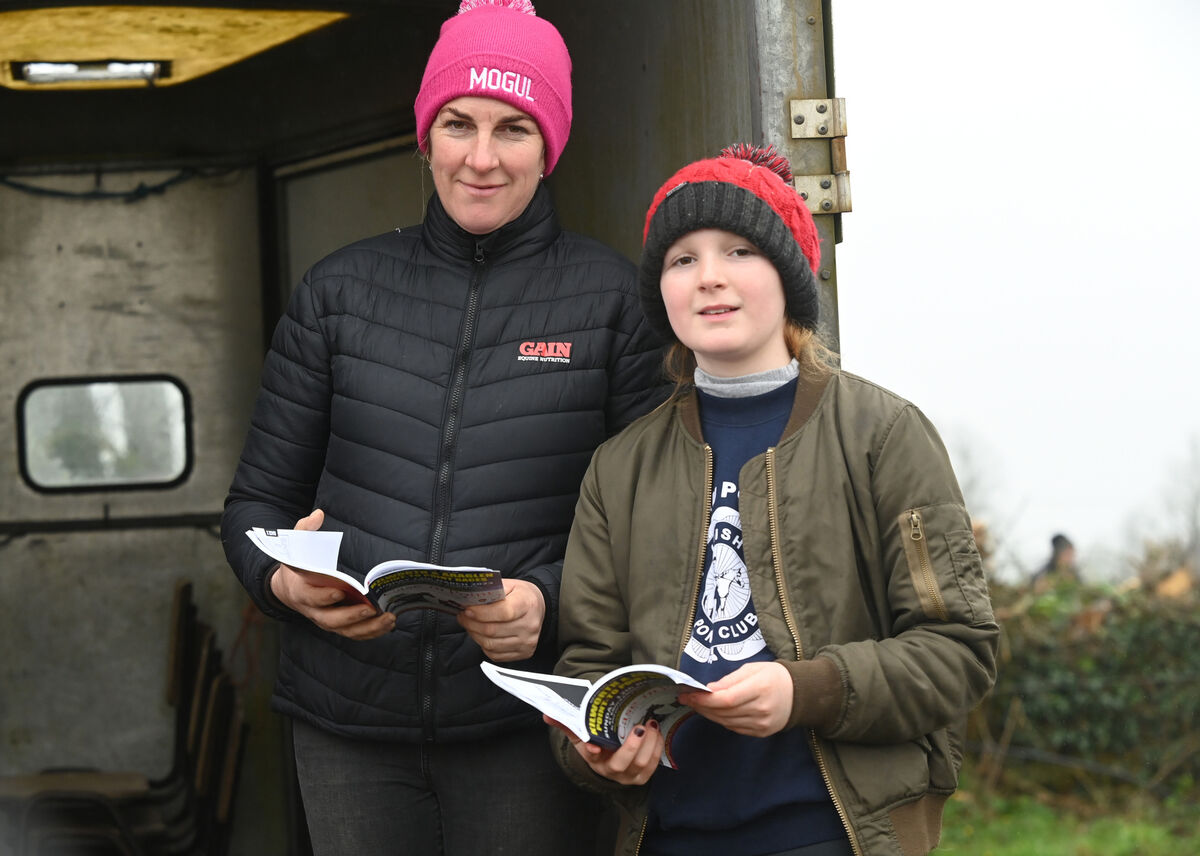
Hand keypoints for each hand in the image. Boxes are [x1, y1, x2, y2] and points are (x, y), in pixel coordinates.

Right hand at [268, 509, 395, 639]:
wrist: (288, 589)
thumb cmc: (297, 564)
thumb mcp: (295, 545)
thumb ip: (304, 530)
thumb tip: (318, 514)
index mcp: (300, 590)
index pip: (310, 597)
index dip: (323, 596)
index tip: (340, 591)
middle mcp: (312, 610)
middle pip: (330, 619)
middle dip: (351, 615)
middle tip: (371, 608)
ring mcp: (326, 620)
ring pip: (346, 630)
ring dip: (368, 627)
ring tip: (389, 617)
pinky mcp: (338, 626)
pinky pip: (355, 633)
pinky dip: (372, 631)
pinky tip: (389, 622)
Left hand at [457, 579, 544, 660]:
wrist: (539, 608)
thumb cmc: (522, 596)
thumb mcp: (510, 585)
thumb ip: (491, 590)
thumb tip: (469, 598)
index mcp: (527, 604)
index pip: (503, 612)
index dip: (481, 613)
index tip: (467, 610)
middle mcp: (529, 625)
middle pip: (493, 630)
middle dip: (471, 624)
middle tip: (463, 617)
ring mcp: (527, 642)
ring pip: (491, 645)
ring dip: (475, 635)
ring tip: (469, 625)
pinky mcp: (523, 653)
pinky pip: (495, 655)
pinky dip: (483, 646)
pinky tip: (481, 635)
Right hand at [545, 715, 662, 785]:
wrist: (609, 761)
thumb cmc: (595, 744)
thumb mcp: (580, 735)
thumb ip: (566, 723)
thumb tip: (547, 715)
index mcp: (593, 758)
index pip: (591, 756)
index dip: (592, 751)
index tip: (594, 746)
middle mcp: (610, 770)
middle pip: (622, 763)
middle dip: (632, 746)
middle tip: (639, 726)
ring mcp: (628, 776)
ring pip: (641, 764)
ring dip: (649, 744)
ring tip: (651, 725)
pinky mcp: (642, 776)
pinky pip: (652, 765)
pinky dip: (656, 748)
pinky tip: (656, 733)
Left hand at [678, 661, 792, 736]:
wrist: (799, 694)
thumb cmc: (773, 676)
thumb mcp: (752, 669)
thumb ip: (729, 680)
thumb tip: (708, 690)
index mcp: (761, 688)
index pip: (727, 699)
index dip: (705, 699)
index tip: (689, 694)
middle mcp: (762, 709)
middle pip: (724, 712)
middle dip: (702, 706)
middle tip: (687, 698)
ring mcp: (762, 724)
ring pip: (727, 722)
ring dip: (708, 714)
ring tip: (697, 705)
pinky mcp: (761, 733)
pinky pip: (735, 728)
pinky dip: (721, 720)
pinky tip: (713, 712)